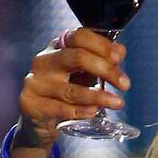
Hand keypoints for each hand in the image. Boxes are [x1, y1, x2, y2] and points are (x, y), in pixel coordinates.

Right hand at [16, 27, 130, 149]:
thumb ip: (99, 63)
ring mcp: (36, 83)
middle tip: (125, 84)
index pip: (79, 37)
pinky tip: (94, 112)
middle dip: (105, 69)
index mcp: (56, 48)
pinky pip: (61, 109)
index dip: (101, 45)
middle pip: (77, 58)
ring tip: (118, 103)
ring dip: (99, 97)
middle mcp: (44, 62)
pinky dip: (81, 111)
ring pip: (72, 89)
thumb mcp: (81, 75)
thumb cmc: (62, 94)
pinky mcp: (32, 105)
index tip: (119, 58)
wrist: (37, 121)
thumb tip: (120, 51)